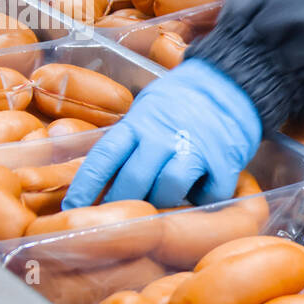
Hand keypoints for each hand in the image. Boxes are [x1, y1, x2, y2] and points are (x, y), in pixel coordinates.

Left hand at [63, 60, 262, 209]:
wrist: (232, 82)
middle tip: (119, 221)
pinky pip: (208, 195)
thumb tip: (101, 178)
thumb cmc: (183, 100)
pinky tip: (201, 193)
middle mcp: (163, 135)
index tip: (72, 211)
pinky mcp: (224, 161)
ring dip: (164, 203)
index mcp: (138, 123)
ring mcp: (195, 148)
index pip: (103, 158)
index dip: (84, 188)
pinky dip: (203, 200)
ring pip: (168, 190)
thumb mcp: (147, 109)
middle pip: (133, 181)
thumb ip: (129, 140)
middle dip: (122, 205)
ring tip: (166, 202)